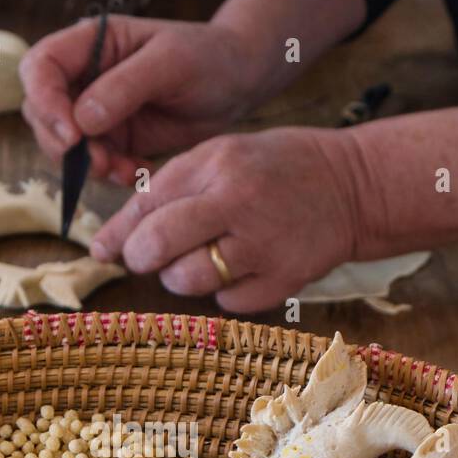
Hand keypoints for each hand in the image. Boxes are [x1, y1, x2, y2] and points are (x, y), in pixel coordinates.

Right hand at [20, 15, 255, 183]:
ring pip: (64, 145)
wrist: (237, 82)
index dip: (44, 101)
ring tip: (125, 170)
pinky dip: (112, 174)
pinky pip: (95, 163)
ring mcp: (96, 110)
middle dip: (63, 143)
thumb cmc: (208, 57)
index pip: (40, 67)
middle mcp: (85, 76)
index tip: (71, 134)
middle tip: (99, 162)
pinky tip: (139, 172)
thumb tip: (81, 120)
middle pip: (42, 111)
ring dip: (88, 165)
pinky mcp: (114, 139)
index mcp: (91, 43)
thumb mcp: (170, 62)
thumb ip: (125, 87)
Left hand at [89, 127, 361, 311]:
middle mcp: (240, 204)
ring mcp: (264, 246)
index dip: (118, 233)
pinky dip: (222, 291)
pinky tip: (240, 268)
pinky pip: (226, 302)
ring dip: (180, 276)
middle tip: (148, 257)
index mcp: (220, 164)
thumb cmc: (274, 170)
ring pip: (188, 280)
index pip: (148, 203)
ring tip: (200, 258)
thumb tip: (111, 243)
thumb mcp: (222, 156)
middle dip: (141, 257)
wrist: (353, 187)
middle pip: (158, 246)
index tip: (103, 249)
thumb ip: (170, 191)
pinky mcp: (284, 280)